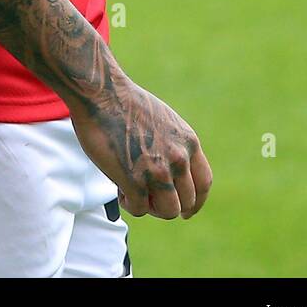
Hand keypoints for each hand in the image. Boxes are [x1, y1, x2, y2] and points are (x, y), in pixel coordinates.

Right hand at [70, 78, 212, 219]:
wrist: (103, 94)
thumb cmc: (125, 105)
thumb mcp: (165, 122)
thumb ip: (174, 147)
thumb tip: (173, 176)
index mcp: (188, 142)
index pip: (204, 183)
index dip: (196, 202)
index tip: (186, 210)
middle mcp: (179, 159)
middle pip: (185, 203)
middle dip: (166, 204)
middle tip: (147, 195)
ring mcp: (159, 172)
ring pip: (167, 212)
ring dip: (149, 206)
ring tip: (132, 190)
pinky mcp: (136, 182)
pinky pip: (139, 209)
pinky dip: (128, 202)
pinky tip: (118, 186)